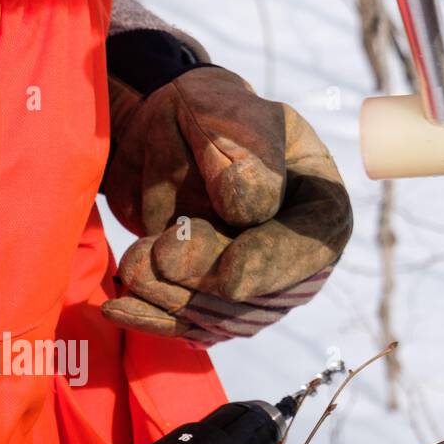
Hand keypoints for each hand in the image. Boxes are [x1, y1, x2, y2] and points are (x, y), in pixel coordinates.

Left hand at [102, 67, 352, 344]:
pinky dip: (156, 320)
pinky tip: (122, 307)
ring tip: (132, 263)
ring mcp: (260, 284)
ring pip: (225, 316)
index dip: (273, 263)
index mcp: (322, 201)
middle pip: (265, 290)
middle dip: (206, 280)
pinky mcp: (219, 303)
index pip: (314, 245)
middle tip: (153, 252)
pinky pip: (194, 327)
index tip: (230, 272)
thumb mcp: (232, 117)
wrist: (167, 136)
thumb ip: (248, 155)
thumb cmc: (212, 116)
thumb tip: (252, 211)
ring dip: (174, 298)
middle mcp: (300, 252)